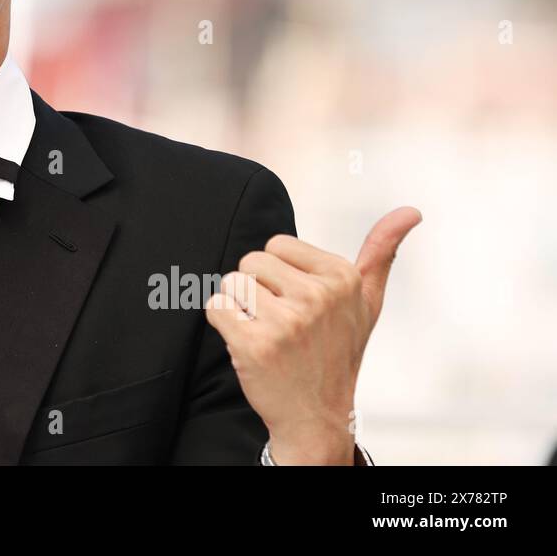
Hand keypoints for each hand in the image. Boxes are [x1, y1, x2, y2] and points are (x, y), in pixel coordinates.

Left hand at [204, 206, 421, 463]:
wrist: (316, 416)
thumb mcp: (368, 302)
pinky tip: (249, 344)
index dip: (281, 274)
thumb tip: (411, 211)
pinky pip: (216, 306)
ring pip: (231, 283)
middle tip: (282, 322)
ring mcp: (287, 321)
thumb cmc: (338, 352)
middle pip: (251, 261)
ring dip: (240, 308)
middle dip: (258, 288)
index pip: (277, 244)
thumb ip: (381, 252)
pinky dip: (224, 323)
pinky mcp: (255, 343)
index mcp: (342, 278)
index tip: (301, 302)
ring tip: (267, 333)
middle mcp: (318, 296)